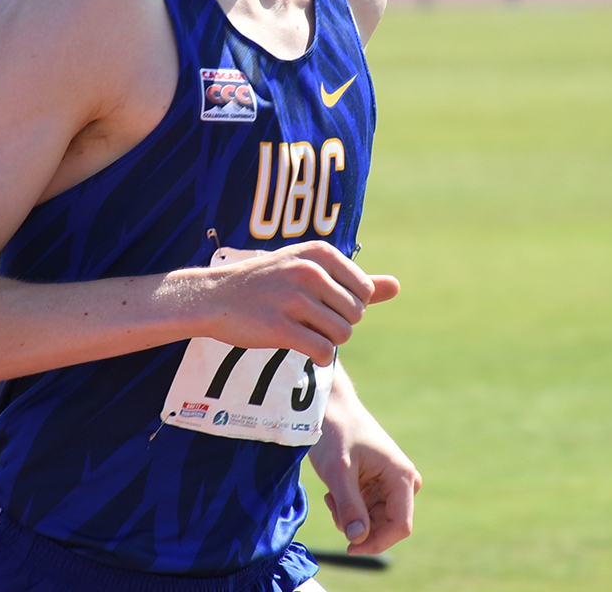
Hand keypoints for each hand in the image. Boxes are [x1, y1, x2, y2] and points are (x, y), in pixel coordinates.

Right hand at [195, 241, 399, 366]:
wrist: (213, 297)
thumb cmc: (266, 283)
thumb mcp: (309, 268)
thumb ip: (355, 279)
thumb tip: (398, 286)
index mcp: (320, 252)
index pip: (364, 291)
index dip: (348, 305)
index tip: (322, 304)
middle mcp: (309, 270)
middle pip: (356, 314)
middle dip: (339, 325)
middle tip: (311, 322)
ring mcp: (293, 298)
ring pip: (342, 335)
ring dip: (328, 342)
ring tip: (305, 333)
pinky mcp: (279, 327)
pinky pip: (322, 352)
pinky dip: (318, 358)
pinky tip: (304, 351)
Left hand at [310, 371, 420, 554]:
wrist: (330, 407)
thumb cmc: (335, 432)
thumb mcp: (338, 472)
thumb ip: (349, 506)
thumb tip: (358, 538)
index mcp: (400, 476)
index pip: (400, 525)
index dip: (377, 542)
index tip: (349, 547)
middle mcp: (401, 480)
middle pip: (387, 525)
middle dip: (359, 525)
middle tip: (333, 506)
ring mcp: (390, 482)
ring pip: (375, 520)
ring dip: (351, 517)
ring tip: (332, 496)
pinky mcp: (377, 483)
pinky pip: (368, 510)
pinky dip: (349, 508)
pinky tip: (334, 492)